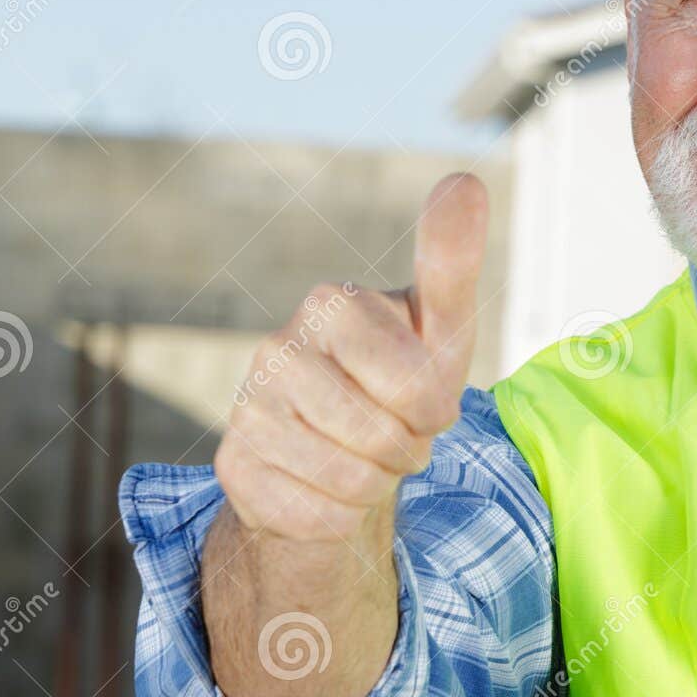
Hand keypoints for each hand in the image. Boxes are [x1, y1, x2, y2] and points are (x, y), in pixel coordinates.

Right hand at [213, 173, 487, 543]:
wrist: (343, 448)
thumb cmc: (403, 375)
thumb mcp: (442, 324)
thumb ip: (453, 258)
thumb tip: (464, 180)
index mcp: (329, 305)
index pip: (415, 386)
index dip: (437, 408)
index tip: (426, 397)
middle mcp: (274, 349)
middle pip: (380, 436)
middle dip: (408, 448)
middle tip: (398, 431)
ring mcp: (246, 408)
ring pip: (348, 481)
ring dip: (376, 483)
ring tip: (367, 455)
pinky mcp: (232, 467)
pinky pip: (314, 516)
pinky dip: (339, 515)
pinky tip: (328, 484)